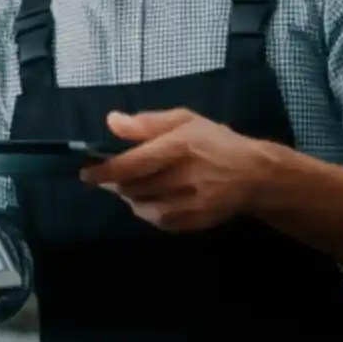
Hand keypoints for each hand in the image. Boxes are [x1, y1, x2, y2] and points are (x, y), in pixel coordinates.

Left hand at [80, 109, 275, 231]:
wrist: (255, 175)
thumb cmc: (215, 141)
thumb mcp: (184, 120)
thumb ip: (146, 122)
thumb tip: (112, 121)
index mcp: (180, 146)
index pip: (132, 164)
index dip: (104, 171)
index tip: (86, 173)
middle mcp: (185, 175)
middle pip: (134, 187)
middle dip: (116, 184)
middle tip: (112, 177)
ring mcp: (192, 202)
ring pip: (143, 206)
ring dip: (131, 198)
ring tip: (133, 186)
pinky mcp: (197, 221)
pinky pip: (160, 221)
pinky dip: (148, 212)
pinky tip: (150, 201)